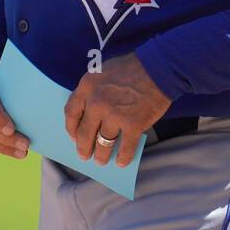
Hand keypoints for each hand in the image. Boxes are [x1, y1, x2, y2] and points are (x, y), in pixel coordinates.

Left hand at [65, 52, 171, 167]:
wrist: (158, 68)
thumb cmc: (132, 67)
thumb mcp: (103, 70)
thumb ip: (93, 89)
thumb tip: (89, 111)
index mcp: (87, 87)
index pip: (71, 113)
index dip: (71, 128)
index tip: (73, 136)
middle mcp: (97, 103)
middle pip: (85, 132)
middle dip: (83, 147)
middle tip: (84, 155)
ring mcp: (114, 115)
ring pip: (103, 142)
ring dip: (101, 155)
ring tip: (101, 160)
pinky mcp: (133, 125)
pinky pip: (125, 148)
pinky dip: (123, 157)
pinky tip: (122, 162)